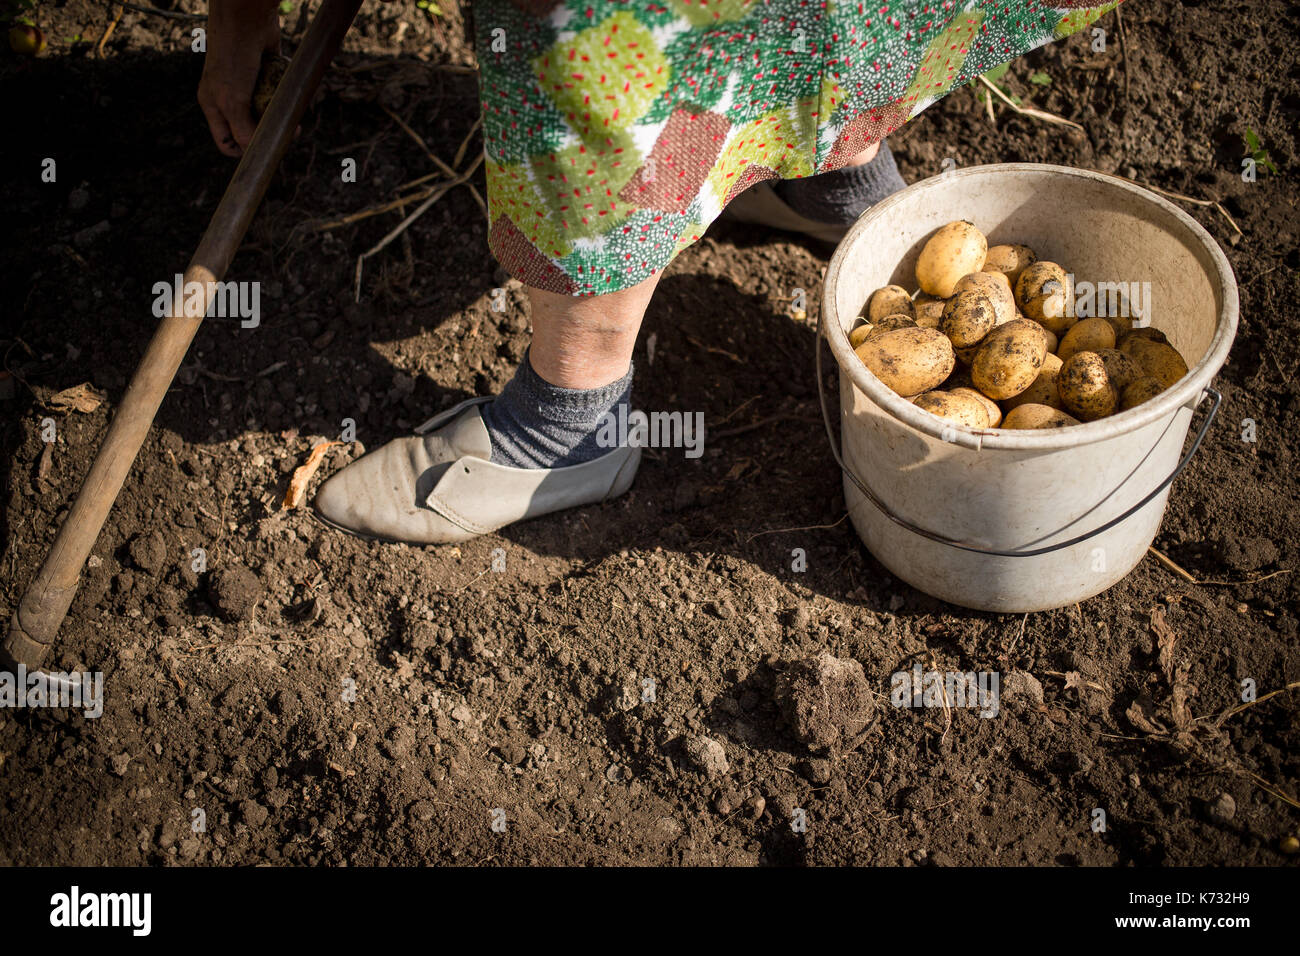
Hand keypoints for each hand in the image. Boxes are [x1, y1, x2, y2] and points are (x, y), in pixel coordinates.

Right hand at [198, 0, 282, 156]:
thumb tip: (254, 153)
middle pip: (252, 127)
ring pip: (269, 110)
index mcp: (214, 106)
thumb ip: (243, 130)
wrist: (247, 18)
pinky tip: (297, 97)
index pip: (226, 141)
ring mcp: (249, 84)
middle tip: (290, 132)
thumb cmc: (232, 58)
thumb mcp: (233, 102)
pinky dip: (289, 95)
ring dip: (282, 114)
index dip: (243, 151)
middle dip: (270, 132)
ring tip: (295, 115)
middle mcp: (230, 96)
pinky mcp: (267, 72)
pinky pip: (280, 91)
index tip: (266, 153)